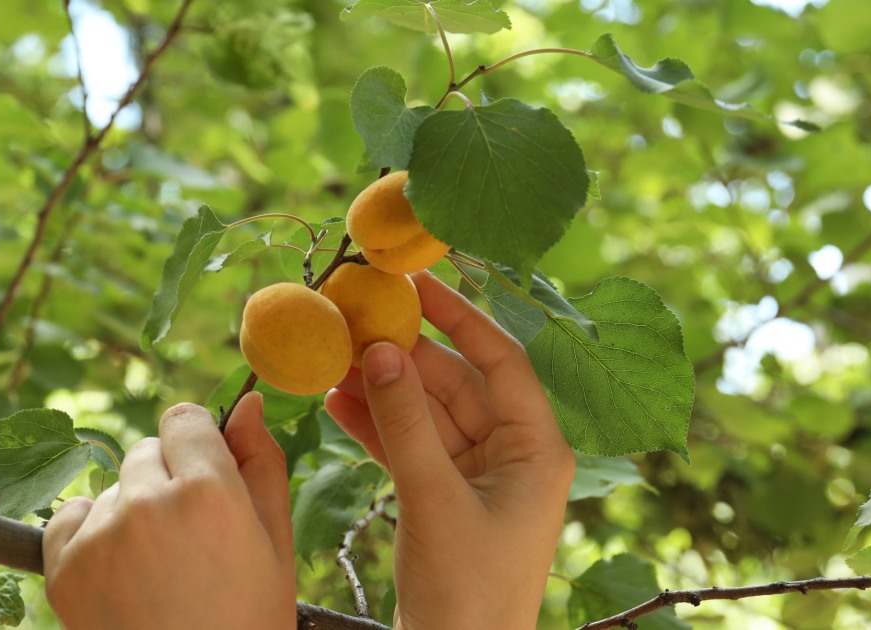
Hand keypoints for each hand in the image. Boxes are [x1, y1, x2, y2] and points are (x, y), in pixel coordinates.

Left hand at [43, 395, 295, 629]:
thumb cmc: (248, 622)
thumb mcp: (276, 547)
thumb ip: (263, 465)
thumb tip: (250, 403)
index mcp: (211, 491)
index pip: (185, 417)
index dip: (198, 446)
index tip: (207, 480)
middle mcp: (150, 501)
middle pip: (147, 449)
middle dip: (167, 479)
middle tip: (189, 540)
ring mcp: (101, 533)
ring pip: (114, 487)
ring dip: (132, 510)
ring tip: (159, 571)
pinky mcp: (63, 565)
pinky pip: (72, 516)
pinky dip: (91, 535)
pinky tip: (123, 576)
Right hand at [325, 271, 574, 628]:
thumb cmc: (468, 590)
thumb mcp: (435, 498)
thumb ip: (406, 423)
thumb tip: (380, 351)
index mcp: (537, 449)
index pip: (502, 360)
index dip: (460, 316)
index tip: (415, 282)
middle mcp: (512, 454)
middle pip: (456, 383)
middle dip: (404, 356)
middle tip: (354, 322)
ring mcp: (476, 475)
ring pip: (425, 413)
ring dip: (381, 389)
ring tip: (332, 360)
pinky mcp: (443, 496)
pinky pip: (408, 446)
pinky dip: (374, 427)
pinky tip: (334, 403)